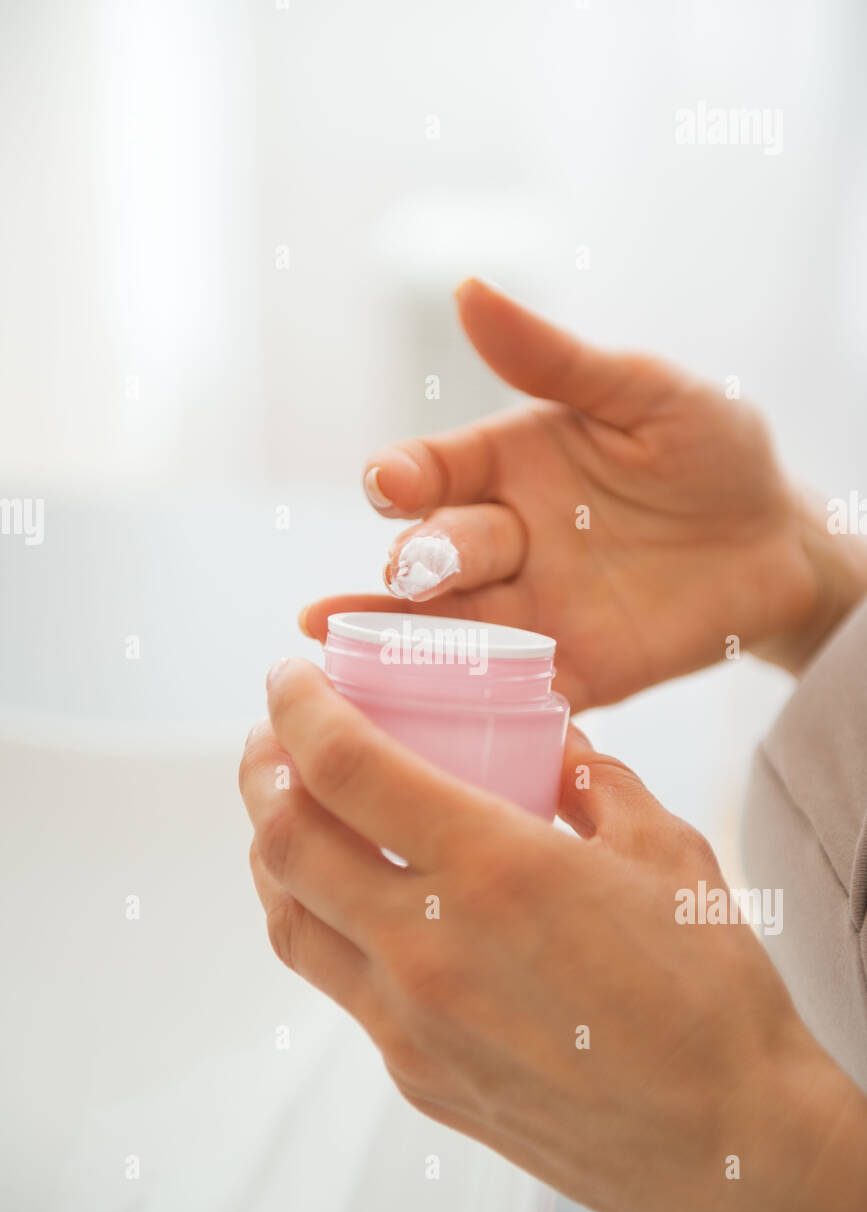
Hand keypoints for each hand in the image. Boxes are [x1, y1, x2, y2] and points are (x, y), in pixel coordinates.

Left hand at [240, 658, 866, 1211]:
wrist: (721, 1144)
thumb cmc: (708, 993)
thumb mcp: (665, 852)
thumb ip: (598, 784)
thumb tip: (558, 752)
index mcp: (491, 869)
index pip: (344, 768)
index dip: (298, 709)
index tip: (287, 679)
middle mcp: (426, 948)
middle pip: (286, 844)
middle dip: (262, 774)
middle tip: (270, 739)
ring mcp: (410, 1024)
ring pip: (292, 924)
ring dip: (272, 855)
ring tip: (287, 814)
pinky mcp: (416, 1077)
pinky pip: (343, 988)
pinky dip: (328, 926)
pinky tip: (359, 905)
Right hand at [300, 279, 866, 707]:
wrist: (777, 542)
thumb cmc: (710, 451)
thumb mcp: (643, 392)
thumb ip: (556, 360)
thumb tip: (467, 290)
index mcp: (506, 466)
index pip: (432, 471)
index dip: (403, 478)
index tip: (391, 484)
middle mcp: (505, 540)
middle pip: (436, 554)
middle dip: (417, 562)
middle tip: (412, 569)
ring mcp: (533, 611)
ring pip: (453, 629)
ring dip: (406, 642)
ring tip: (352, 654)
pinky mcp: (573, 673)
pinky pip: (513, 694)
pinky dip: (475, 706)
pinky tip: (432, 719)